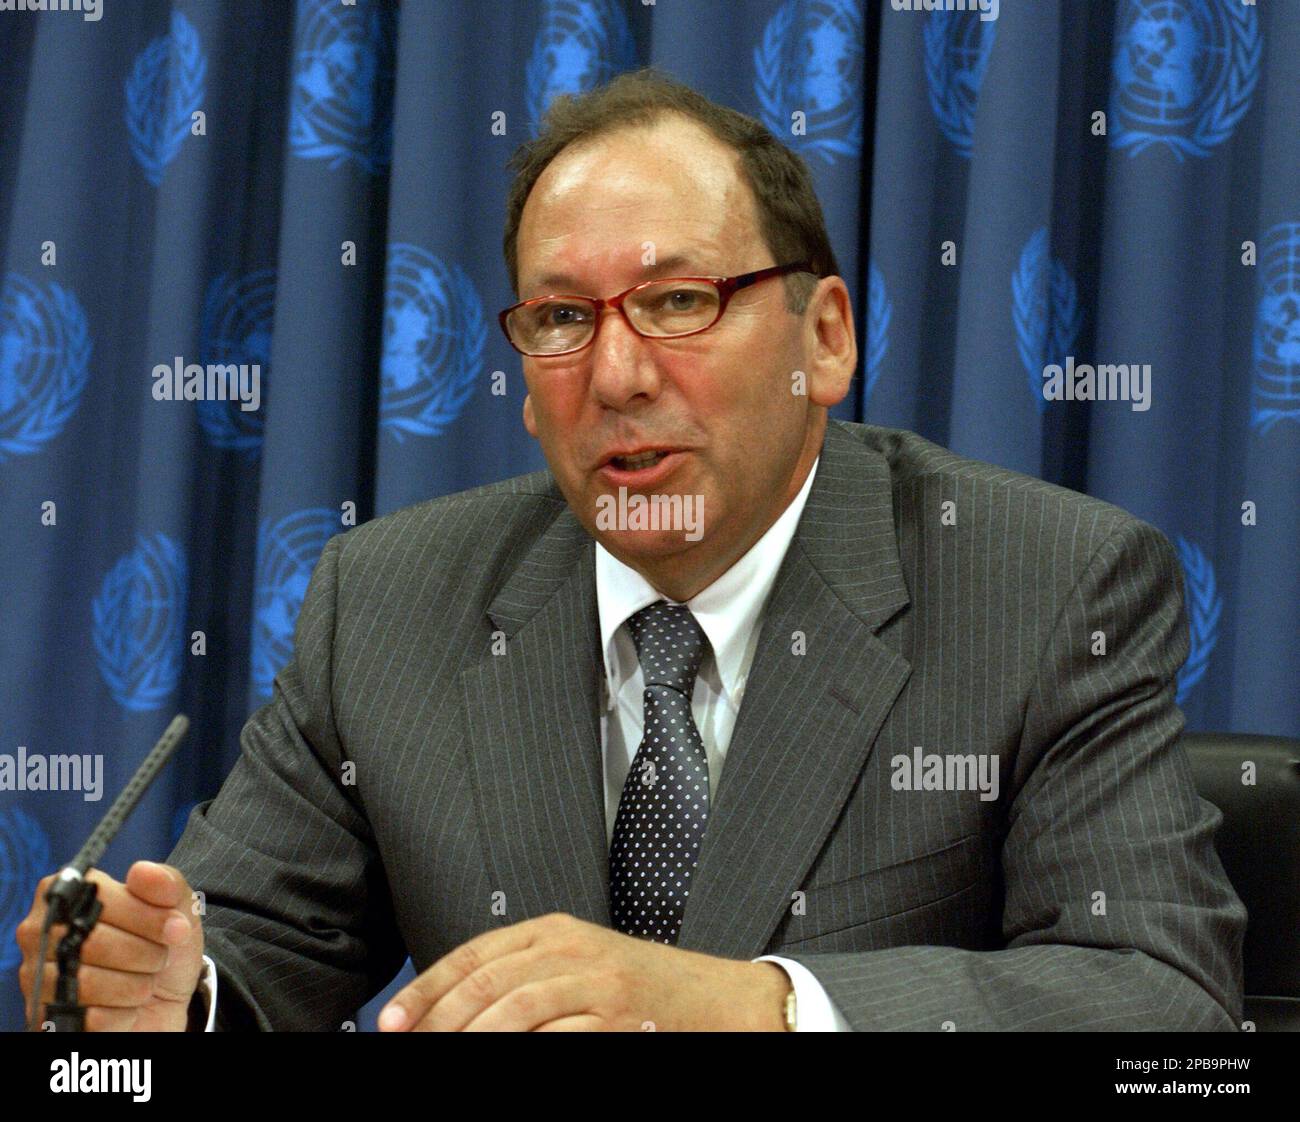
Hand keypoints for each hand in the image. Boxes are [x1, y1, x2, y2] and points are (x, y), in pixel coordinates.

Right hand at [17, 861, 205, 1031]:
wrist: (163, 997)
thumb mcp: (176, 908)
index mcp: (70, 893)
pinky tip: (127, 1006)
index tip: (177, 928)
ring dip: (136, 985)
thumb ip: (166, 885)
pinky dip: (123, 1014)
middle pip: (95, 942)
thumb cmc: (159, 943)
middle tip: (160, 958)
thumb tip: (143, 871)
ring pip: (89, 982)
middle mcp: (42, 931)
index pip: (100, 899)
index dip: (147, 916)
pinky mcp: (47, 1017)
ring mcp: (38, 976)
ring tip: (145, 981)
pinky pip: (89, 1018)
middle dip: (145, 953)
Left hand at [377, 912, 789, 1030]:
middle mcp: (571, 949)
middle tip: (413, 1044)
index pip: (474, 956)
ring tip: (448, 1056)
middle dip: (439, 1020)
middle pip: (486, 983)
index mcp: (553, 932)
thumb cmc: (640, 987)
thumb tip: (452, 1007)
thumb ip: (525, 974)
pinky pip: (558, 1036)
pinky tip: (503, 1061)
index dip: (427, 990)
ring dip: (473, 1038)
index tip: (394, 1022)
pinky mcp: (617, 1017)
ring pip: (515, 1010)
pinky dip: (523, 1051)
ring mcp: (596, 983)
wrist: (714, 999)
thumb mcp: (579, 962)